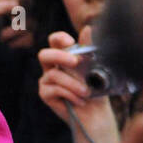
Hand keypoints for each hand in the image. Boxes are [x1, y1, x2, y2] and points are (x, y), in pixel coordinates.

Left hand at [0, 0, 31, 47]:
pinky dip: (12, 44)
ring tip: (1, 37)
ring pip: (16, 26)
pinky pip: (19, 41)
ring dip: (4, 33)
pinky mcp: (36, 38)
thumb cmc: (14, 25)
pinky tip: (10, 44)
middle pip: (8, 6)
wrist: (35, 41)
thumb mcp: (5, 13)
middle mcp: (30, 9)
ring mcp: (35, 23)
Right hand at [39, 28, 119, 142]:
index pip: (55, 41)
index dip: (59, 39)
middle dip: (59, 56)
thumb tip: (87, 27)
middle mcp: (53, 66)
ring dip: (72, 83)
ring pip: (53, 75)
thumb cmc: (98, 90)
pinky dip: (69, 94)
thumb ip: (89, 49)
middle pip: (44, 54)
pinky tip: (80, 101)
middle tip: (76, 62)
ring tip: (87, 92)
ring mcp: (47, 80)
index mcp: (65, 56)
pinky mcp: (45, 94)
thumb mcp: (97, 67)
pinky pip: (53, 89)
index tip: (71, 43)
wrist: (97, 115)